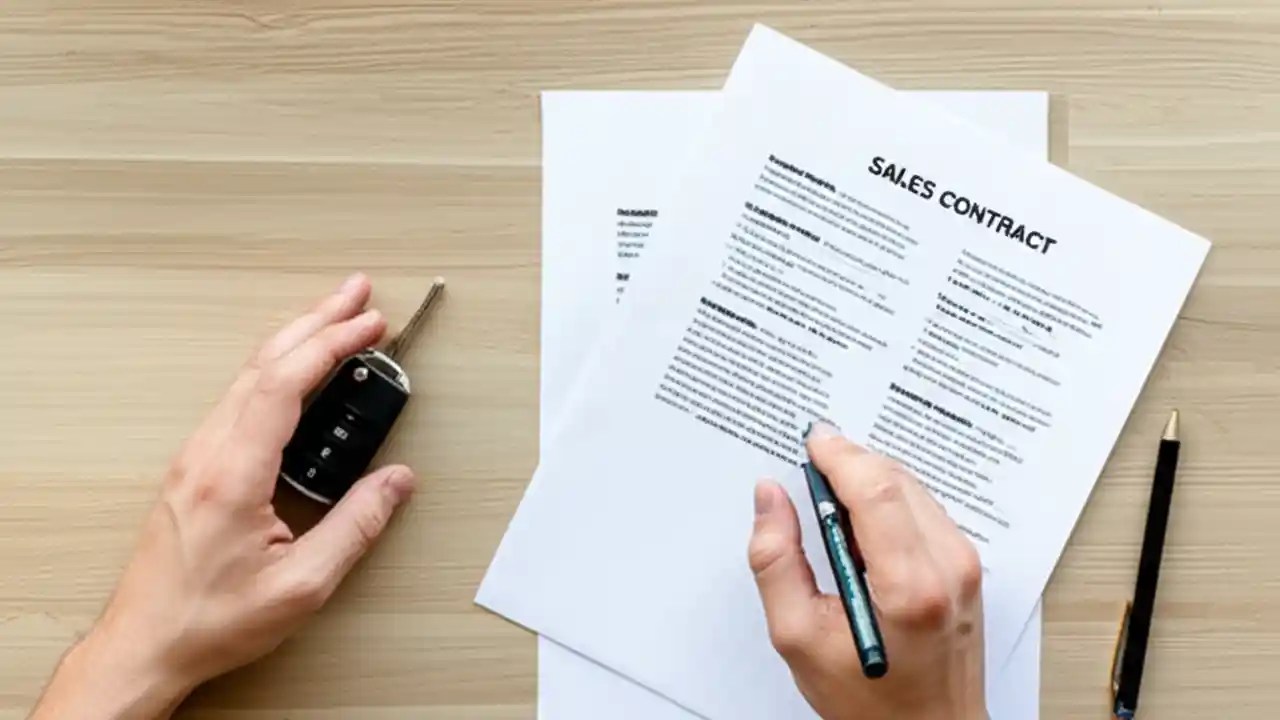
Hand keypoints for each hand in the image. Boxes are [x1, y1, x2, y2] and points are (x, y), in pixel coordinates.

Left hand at [31, 273, 416, 719]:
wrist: (145, 645)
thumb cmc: (209, 621)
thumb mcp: (302, 585)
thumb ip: (356, 527)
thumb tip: (396, 481)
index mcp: (233, 473)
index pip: (285, 384)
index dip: (331, 345)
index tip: (369, 325)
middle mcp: (207, 453)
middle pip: (264, 364)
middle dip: (316, 320)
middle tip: (358, 295)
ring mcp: (196, 457)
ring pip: (247, 377)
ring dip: (295, 341)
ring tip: (335, 321)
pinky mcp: (195, 469)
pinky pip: (238, 398)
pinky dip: (276, 370)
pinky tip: (294, 370)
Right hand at [748, 423, 985, 719]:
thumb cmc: (870, 701)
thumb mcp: (799, 637)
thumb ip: (777, 561)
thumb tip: (770, 499)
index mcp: (909, 586)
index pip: (875, 489)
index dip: (838, 455)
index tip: (811, 441)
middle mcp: (948, 568)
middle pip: (896, 479)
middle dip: (850, 461)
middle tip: (811, 462)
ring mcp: (964, 566)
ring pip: (914, 488)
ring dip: (870, 479)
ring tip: (830, 497)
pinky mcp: (967, 568)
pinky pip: (925, 509)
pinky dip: (890, 500)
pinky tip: (861, 520)